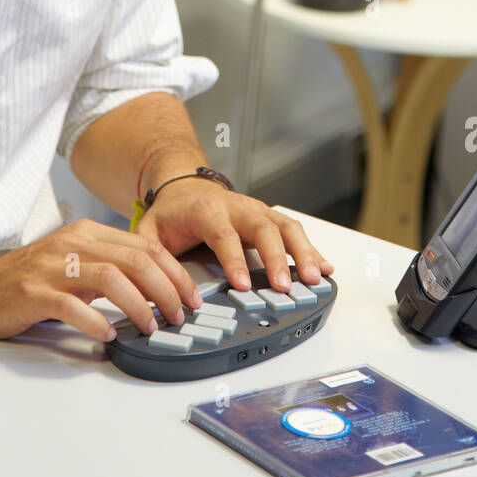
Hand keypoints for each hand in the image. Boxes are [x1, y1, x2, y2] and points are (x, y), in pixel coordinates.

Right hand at [0, 218, 204, 342]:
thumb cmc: (26, 282)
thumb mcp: (72, 263)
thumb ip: (107, 267)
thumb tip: (154, 287)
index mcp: (85, 232)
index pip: (144, 245)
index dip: (174, 271)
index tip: (190, 296)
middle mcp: (71, 242)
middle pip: (135, 259)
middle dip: (166, 289)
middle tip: (178, 315)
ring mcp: (51, 266)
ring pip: (111, 278)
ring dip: (139, 305)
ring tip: (150, 327)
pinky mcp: (32, 292)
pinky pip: (72, 305)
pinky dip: (96, 322)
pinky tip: (108, 335)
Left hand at [135, 178, 334, 293]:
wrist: (185, 184)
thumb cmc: (172, 211)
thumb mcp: (151, 230)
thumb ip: (155, 257)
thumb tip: (165, 291)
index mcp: (207, 210)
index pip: (224, 235)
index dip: (234, 260)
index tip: (243, 285)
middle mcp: (237, 206)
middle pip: (263, 228)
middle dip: (276, 258)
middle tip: (283, 287)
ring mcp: (257, 210)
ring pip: (285, 226)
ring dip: (302, 252)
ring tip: (314, 278)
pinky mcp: (269, 217)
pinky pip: (294, 230)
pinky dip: (311, 249)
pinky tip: (324, 267)